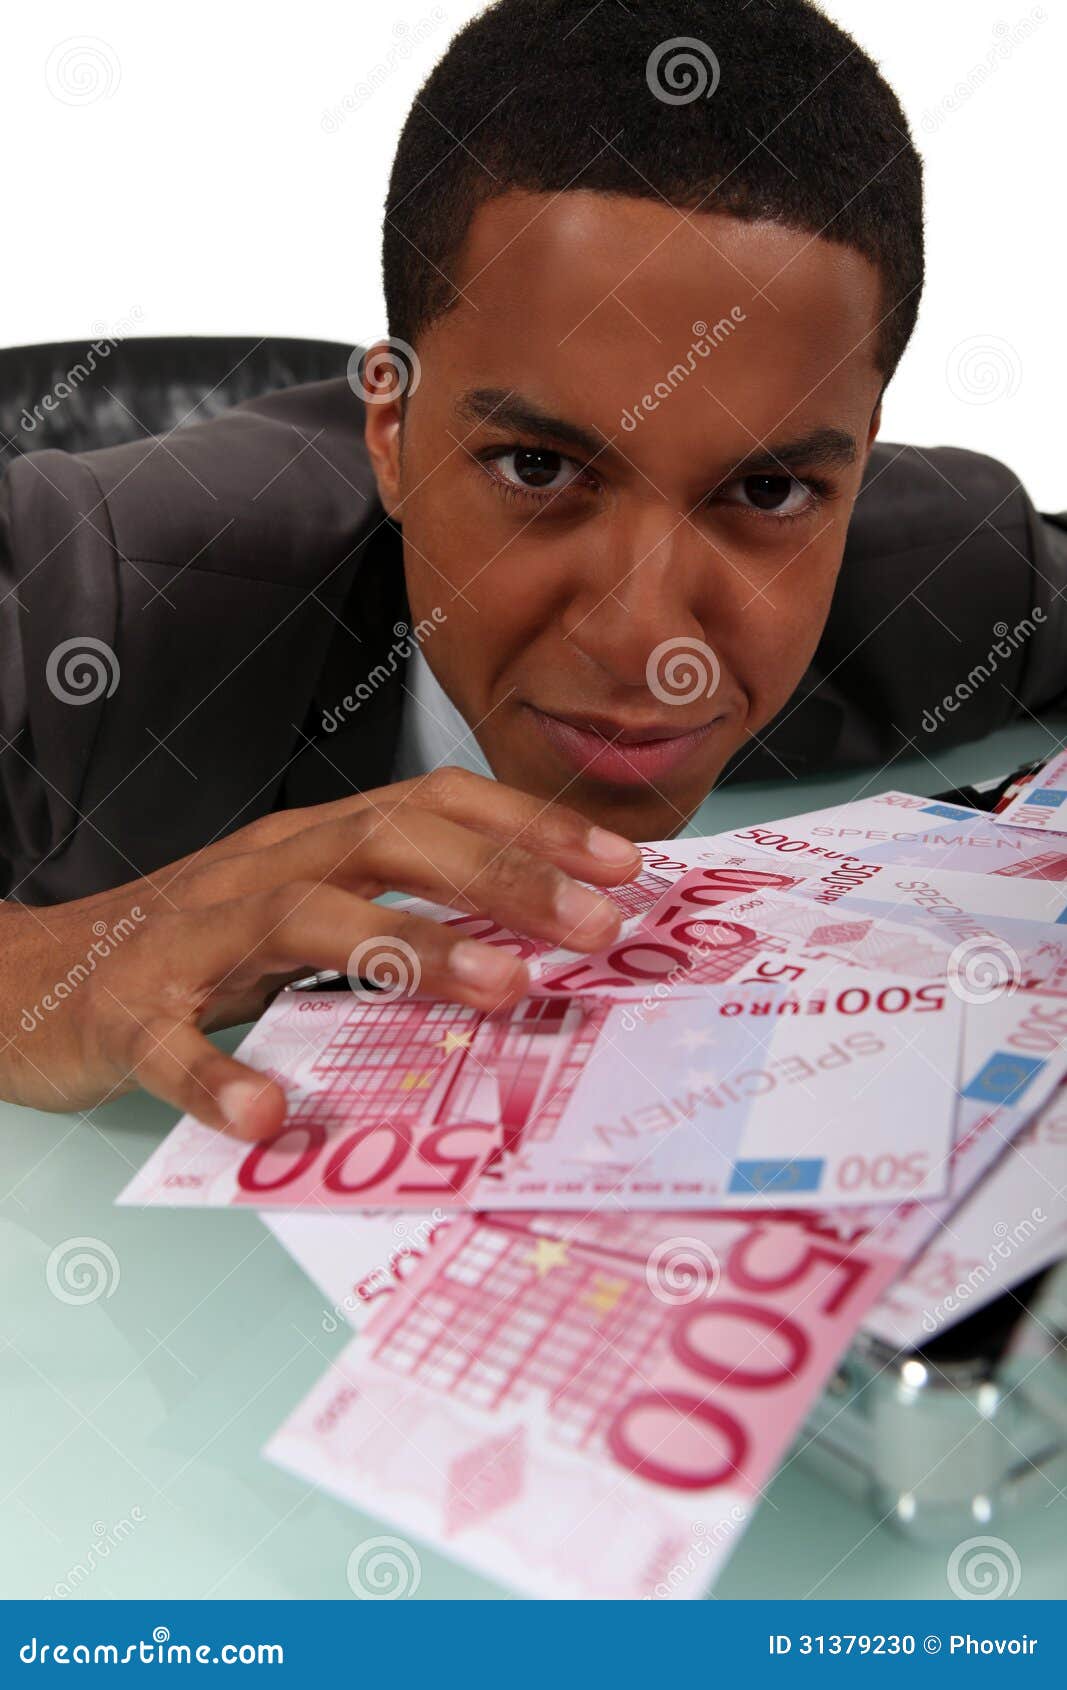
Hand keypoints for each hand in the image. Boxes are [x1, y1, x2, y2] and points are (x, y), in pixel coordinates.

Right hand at [0, 769, 641, 1137]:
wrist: (25, 974)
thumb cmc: (191, 949)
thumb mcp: (302, 911)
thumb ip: (395, 918)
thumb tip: (530, 948)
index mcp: (309, 843)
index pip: (431, 805)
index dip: (529, 826)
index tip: (624, 866)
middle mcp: (261, 871)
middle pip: (386, 843)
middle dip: (502, 879)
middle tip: (598, 929)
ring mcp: (191, 938)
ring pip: (303, 918)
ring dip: (407, 949)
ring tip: (500, 994)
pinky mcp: (126, 1012)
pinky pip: (172, 1044)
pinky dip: (220, 1076)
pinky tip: (274, 1114)